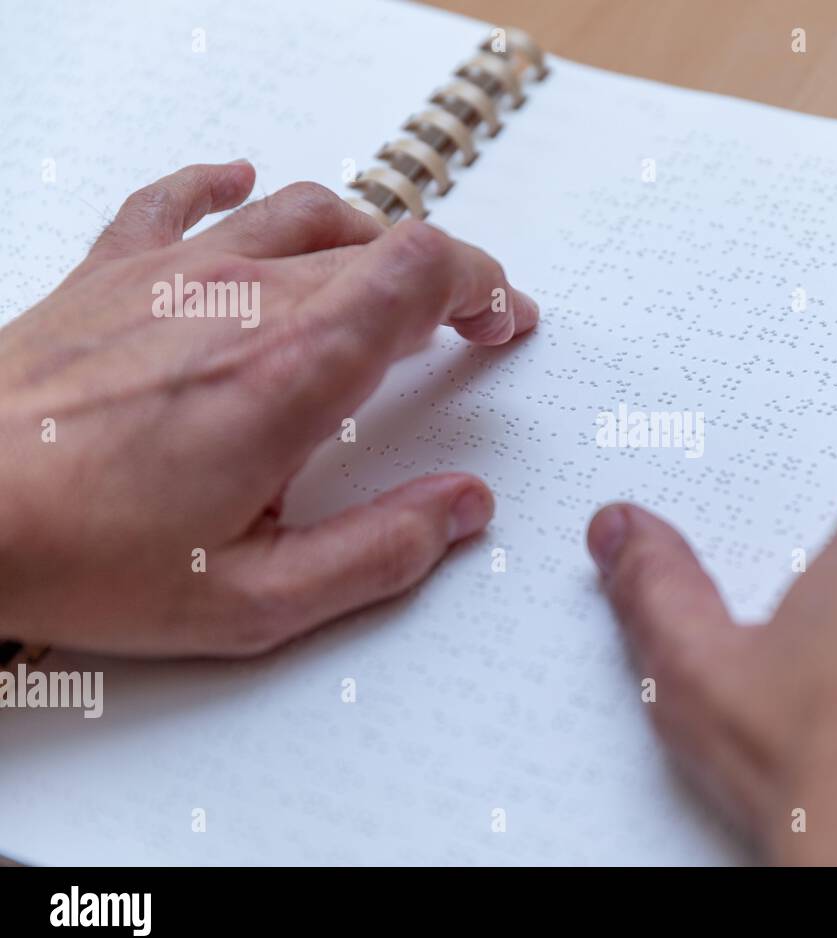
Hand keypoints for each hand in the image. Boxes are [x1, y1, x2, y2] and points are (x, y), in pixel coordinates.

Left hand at [0, 161, 537, 656]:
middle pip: (377, 240)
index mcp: (293, 371)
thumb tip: (461, 510)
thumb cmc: (81, 556)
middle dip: (445, 273)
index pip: (422, 271)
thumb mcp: (254, 599)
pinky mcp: (109, 275)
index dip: (482, 283)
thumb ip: (378, 553)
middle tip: (471, 316)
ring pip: (299, 212)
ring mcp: (174, 277)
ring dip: (365, 234)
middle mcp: (242, 301)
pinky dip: (224, 187)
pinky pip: (177, 201)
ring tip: (387, 270)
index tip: (501, 318)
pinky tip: (240, 185)